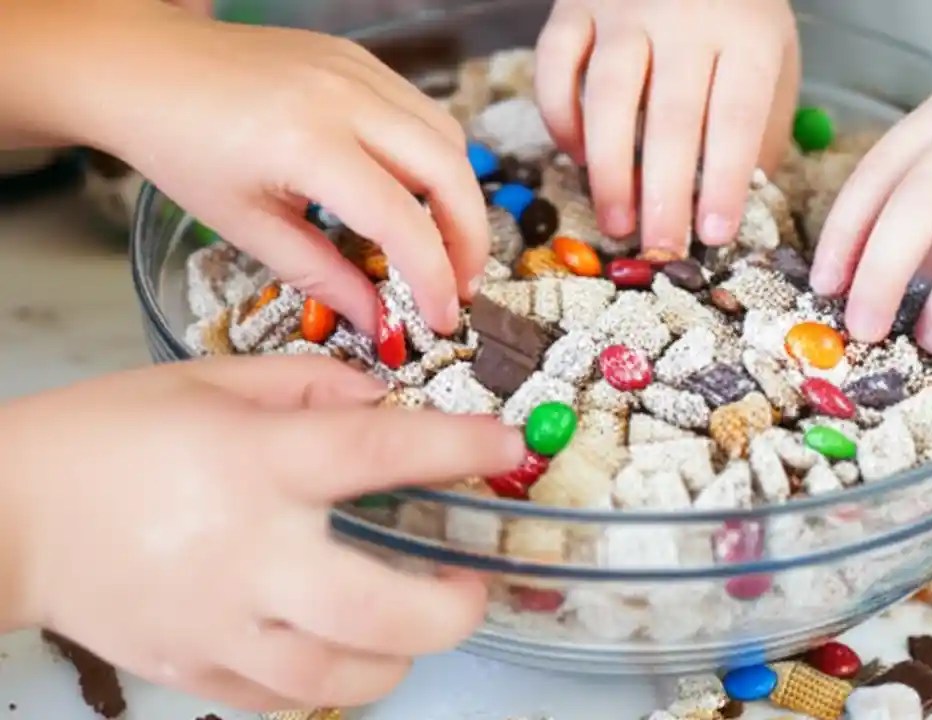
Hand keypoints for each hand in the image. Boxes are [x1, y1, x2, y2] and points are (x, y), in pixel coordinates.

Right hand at [1, 356, 523, 709]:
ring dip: (400, 653)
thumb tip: (385, 404)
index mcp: (256, 464)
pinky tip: (337, 643)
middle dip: (452, 607)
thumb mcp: (210, 380)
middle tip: (470, 584)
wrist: (11, 514)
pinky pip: (289, 698)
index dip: (458, 447)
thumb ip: (310, 387)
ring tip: (409, 619)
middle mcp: (249, 552)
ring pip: (345, 674)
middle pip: (382, 608)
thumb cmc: (112, 436)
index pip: (380, 453)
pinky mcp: (195, 671)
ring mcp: (222, 626)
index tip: (506, 445)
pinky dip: (331, 677)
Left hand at [85, 1, 488, 334]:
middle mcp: (344, 97)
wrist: (143, 68)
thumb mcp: (247, 226)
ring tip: (441, 244)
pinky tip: (413, 193)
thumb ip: (323, 277)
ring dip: (458, 196)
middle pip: (450, 170)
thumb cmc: (180, 148)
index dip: (434, 277)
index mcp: (306, 143)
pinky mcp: (358, 59)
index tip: (442, 319)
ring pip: (447, 136)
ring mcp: (357, 69)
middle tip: (460, 285)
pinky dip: (434, 159)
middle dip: (470, 237)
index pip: (401, 220)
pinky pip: (421, 112)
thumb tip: (378, 321)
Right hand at [535, 0, 799, 251]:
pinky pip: (555, 68)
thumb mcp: (774, 57)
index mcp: (744, 33)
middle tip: (661, 251)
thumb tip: (740, 201)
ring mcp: (622, 8)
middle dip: (665, 194)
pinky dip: (560, 119)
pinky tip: (576, 159)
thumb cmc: (737, 12)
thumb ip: (762, 126)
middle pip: (670, 118)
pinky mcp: (573, 5)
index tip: (716, 236)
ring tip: (617, 223)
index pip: (734, 116)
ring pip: (607, 98)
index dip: (724, 180)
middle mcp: (683, 16)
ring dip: (610, 170)